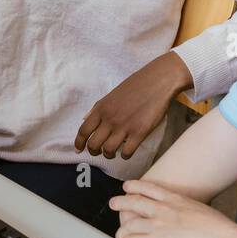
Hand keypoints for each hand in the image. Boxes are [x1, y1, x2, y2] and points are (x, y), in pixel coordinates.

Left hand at [74, 51, 191, 158]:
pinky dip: (124, 156)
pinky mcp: (139, 132)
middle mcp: (110, 118)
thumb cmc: (136, 86)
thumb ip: (98, 109)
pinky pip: (126, 153)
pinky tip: (127, 151)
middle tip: (99, 152)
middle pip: (93, 144)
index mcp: (101, 108)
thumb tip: (86, 120)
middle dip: (94, 152)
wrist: (157, 81)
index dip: (79, 143)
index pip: (83, 131)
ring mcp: (124, 126)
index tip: (79, 150)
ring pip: (108, 151)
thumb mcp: (111, 95)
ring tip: (113, 152)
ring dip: (109, 155)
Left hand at [111, 179, 236, 237]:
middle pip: (134, 202)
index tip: (129, 186)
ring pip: (128, 224)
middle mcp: (163, 209)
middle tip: (114, 203)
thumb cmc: (222, 233)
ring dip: (121, 231)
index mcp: (177, 200)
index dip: (136, 186)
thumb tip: (197, 224)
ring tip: (119, 236)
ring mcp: (156, 225)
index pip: (150, 188)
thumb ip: (195, 216)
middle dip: (121, 202)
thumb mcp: (206, 214)